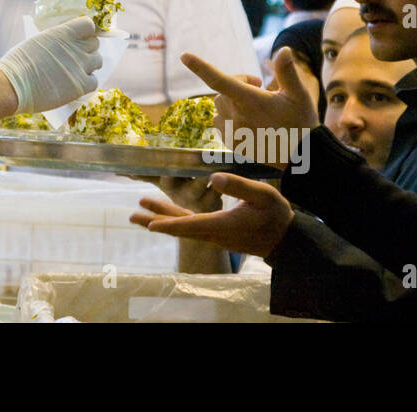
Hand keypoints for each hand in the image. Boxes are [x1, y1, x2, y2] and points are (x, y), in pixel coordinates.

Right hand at [0, 16, 102, 113]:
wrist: (12, 85)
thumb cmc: (17, 63)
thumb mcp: (37, 41)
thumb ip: (55, 41)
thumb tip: (61, 44)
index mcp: (63, 32)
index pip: (89, 25)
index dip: (86, 32)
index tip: (80, 38)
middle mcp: (75, 47)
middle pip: (95, 43)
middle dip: (87, 49)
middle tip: (76, 57)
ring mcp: (80, 66)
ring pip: (98, 61)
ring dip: (89, 65)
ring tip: (76, 71)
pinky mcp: (80, 85)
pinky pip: (94, 81)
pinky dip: (87, 83)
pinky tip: (75, 84)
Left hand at [130, 172, 293, 257]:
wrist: (284, 238)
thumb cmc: (275, 215)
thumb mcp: (263, 195)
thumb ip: (239, 186)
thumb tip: (213, 177)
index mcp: (223, 225)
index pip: (191, 225)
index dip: (170, 224)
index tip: (151, 225)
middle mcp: (214, 233)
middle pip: (179, 228)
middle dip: (155, 221)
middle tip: (132, 217)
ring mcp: (213, 234)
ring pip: (182, 227)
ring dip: (160, 219)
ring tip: (138, 213)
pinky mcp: (216, 231)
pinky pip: (190, 225)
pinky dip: (174, 219)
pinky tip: (164, 214)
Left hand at [182, 47, 318, 155]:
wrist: (301, 158)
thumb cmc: (302, 123)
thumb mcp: (299, 95)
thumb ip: (287, 72)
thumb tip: (283, 49)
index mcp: (250, 100)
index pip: (219, 80)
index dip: (200, 67)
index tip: (184, 56)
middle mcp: (237, 116)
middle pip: (221, 91)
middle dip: (235, 84)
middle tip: (258, 87)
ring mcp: (232, 131)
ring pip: (219, 106)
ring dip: (231, 101)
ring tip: (255, 106)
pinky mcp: (232, 143)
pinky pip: (220, 123)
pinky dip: (229, 117)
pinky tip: (249, 121)